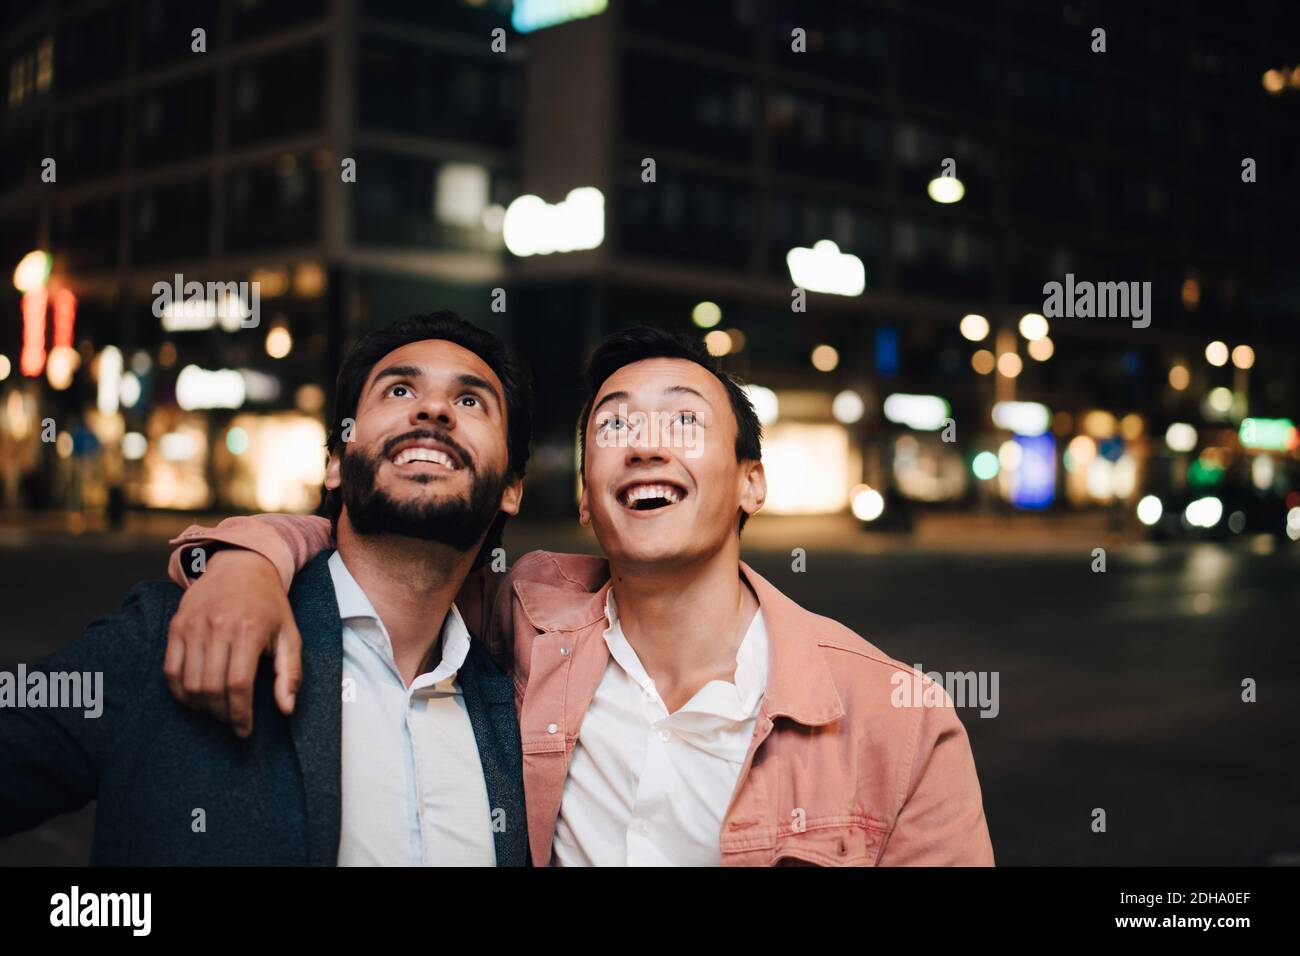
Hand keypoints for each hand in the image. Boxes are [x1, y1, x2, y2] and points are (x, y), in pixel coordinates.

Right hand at [163, 550, 301, 736]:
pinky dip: (180, 692)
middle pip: (211, 688)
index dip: (240, 715)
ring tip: (216, 709)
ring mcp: (193, 626)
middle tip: (231, 719)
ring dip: (201, 706)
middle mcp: (218, 628)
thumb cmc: (269, 604)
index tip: (244, 730)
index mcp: (249, 630)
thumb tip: (287, 709)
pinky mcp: (176, 626)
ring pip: (189, 683)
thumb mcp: (290, 634)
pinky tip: (194, 698)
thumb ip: (290, 673)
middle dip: (222, 713)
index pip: (239, 685)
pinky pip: (170, 670)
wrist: (240, 565)